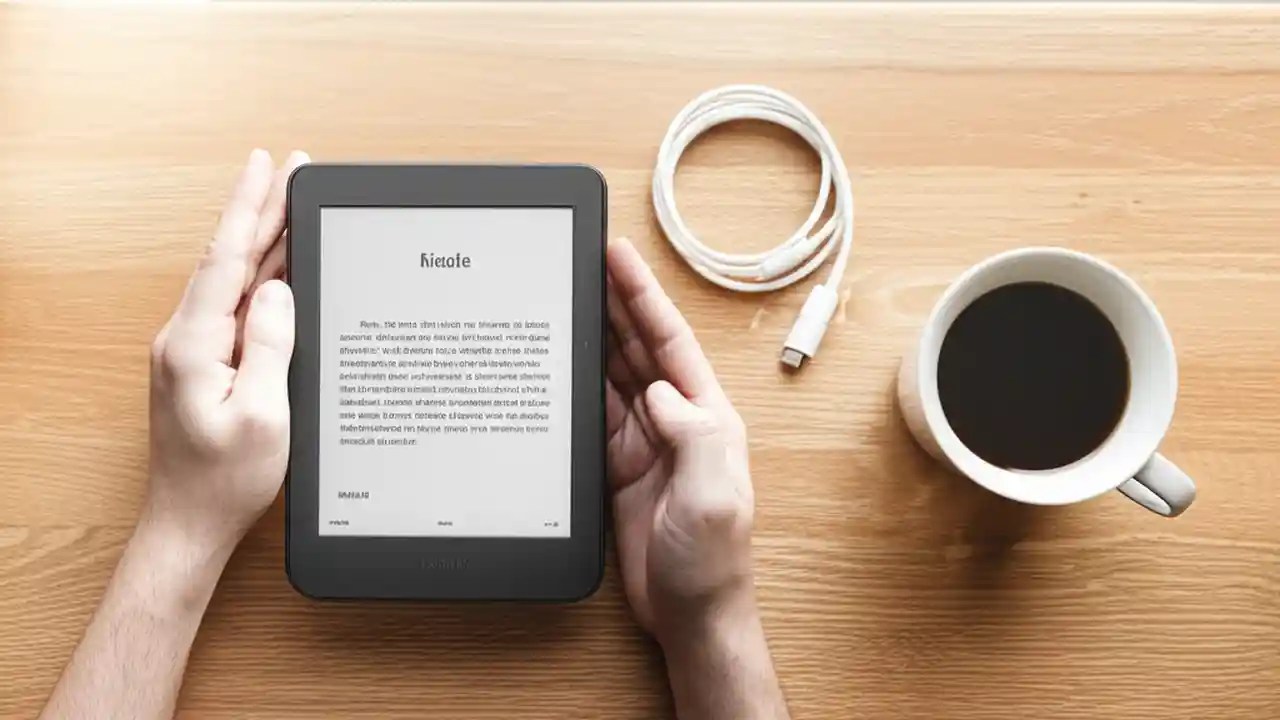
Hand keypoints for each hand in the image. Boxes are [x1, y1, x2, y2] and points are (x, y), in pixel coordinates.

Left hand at [144, 149, 308, 558]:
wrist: (189, 523)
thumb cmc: (226, 482)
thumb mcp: (265, 415)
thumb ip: (270, 346)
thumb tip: (277, 292)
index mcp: (194, 346)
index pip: (226, 259)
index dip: (250, 208)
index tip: (267, 166)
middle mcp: (184, 339)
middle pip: (228, 258)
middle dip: (261, 209)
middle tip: (290, 167)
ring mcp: (189, 350)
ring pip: (231, 279)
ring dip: (262, 239)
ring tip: (291, 202)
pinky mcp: (201, 363)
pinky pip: (233, 306)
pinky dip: (258, 276)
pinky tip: (278, 263)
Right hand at [605, 238, 755, 643]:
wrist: (692, 615)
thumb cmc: (714, 563)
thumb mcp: (715, 496)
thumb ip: (693, 435)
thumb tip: (659, 390)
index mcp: (707, 418)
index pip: (669, 342)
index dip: (644, 296)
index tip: (620, 256)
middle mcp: (678, 422)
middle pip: (639, 347)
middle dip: (616, 300)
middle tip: (587, 258)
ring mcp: (647, 443)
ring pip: (615, 374)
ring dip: (595, 335)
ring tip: (569, 294)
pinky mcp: (621, 467)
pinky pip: (596, 414)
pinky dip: (578, 385)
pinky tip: (562, 361)